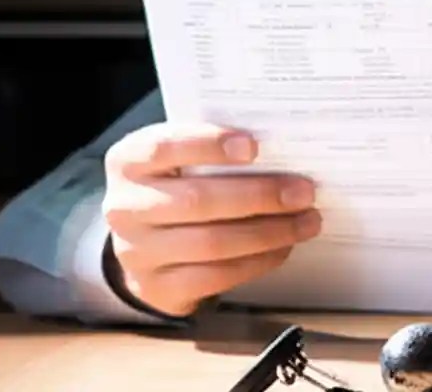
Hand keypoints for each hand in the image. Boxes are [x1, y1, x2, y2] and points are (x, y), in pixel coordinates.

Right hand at [102, 123, 320, 317]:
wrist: (145, 244)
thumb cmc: (177, 188)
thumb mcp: (181, 161)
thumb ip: (215, 152)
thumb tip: (281, 150)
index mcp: (129, 162)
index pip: (163, 147)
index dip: (208, 145)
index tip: (253, 146)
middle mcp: (125, 207)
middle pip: (196, 201)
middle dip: (259, 196)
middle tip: (303, 192)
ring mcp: (137, 252)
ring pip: (211, 244)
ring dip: (269, 233)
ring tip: (306, 221)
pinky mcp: (159, 288)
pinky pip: (216, 277)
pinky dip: (257, 261)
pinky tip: (282, 247)